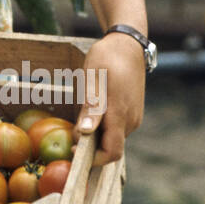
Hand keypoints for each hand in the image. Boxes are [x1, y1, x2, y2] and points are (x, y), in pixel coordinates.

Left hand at [73, 31, 145, 164]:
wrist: (127, 44)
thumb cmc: (107, 59)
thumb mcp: (93, 80)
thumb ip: (91, 108)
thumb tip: (85, 133)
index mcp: (120, 115)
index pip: (111, 153)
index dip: (93, 158)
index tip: (73, 150)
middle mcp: (130, 121)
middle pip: (111, 146)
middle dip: (91, 146)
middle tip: (71, 131)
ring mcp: (133, 117)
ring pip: (113, 137)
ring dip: (96, 135)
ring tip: (81, 117)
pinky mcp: (132, 112)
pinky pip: (116, 127)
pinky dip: (103, 127)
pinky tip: (92, 111)